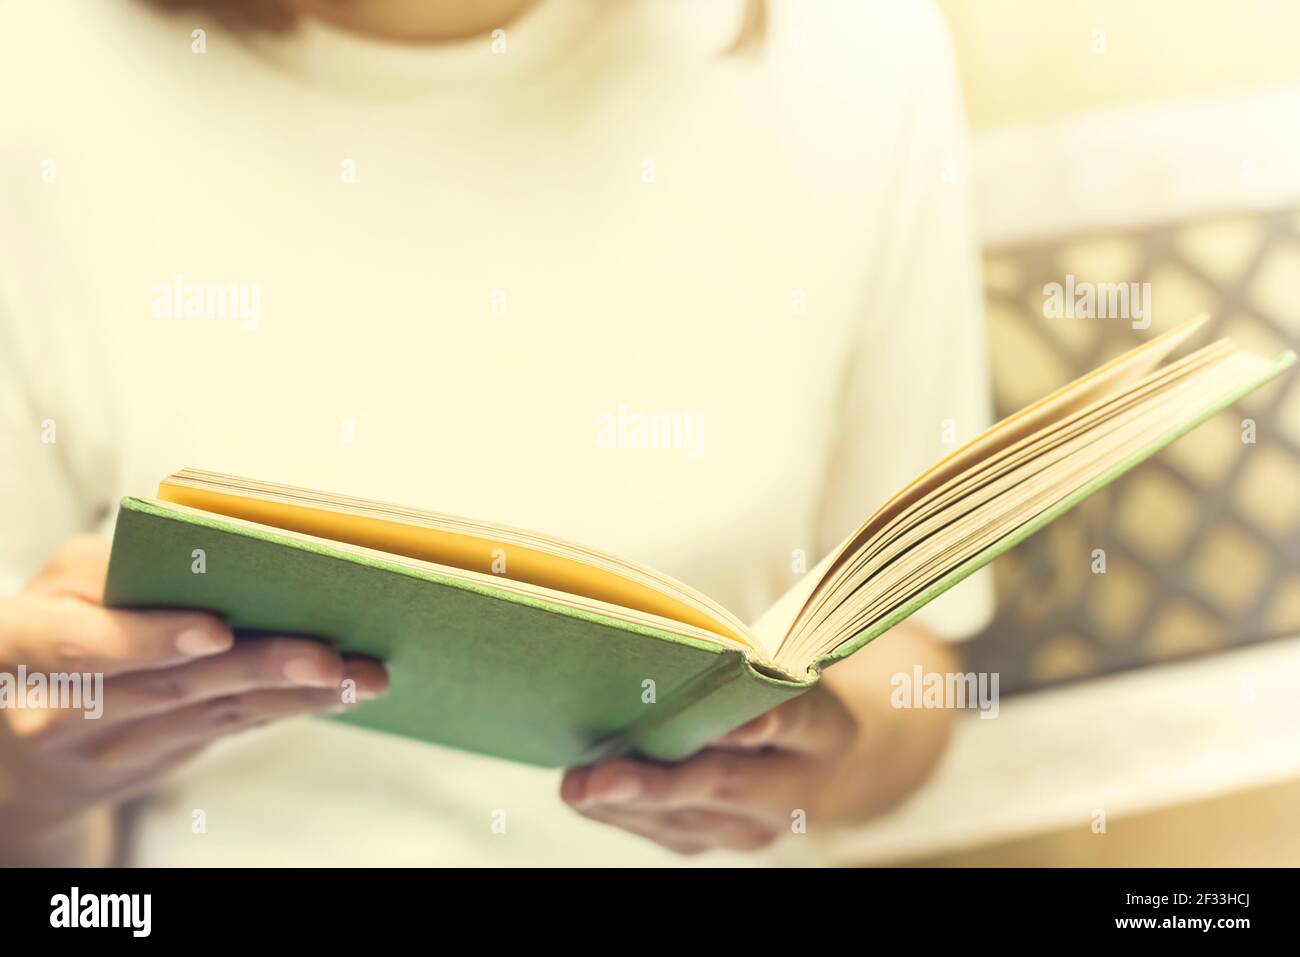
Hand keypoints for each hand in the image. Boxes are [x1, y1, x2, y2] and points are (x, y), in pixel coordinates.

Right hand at [0, 535, 388, 864]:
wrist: (22, 743)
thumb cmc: (50, 624)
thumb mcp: (58, 585)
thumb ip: (117, 568)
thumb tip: (212, 548)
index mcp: (24, 649)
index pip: (85, 647)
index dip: (150, 639)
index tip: (215, 630)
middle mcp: (66, 710)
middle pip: (174, 687)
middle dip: (259, 667)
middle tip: (327, 654)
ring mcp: (119, 745)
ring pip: (218, 713)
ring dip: (298, 692)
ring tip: (363, 673)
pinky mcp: (167, 755)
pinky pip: (234, 727)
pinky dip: (294, 705)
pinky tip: (346, 688)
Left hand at [560, 623, 961, 855]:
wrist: (811, 759)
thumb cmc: (782, 691)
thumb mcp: (785, 669)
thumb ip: (751, 670)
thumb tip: (692, 663)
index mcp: (825, 732)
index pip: (797, 722)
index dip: (765, 723)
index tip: (739, 724)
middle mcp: (796, 791)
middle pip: (724, 784)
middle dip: (658, 784)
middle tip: (601, 778)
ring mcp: (754, 827)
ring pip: (685, 817)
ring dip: (625, 802)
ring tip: (577, 786)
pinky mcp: (715, 841)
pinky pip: (666, 832)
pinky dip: (622, 813)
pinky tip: (585, 794)